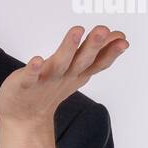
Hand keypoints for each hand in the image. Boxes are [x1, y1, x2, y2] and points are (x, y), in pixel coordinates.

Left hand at [0, 24, 127, 126]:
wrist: (24, 117)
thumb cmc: (49, 90)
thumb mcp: (77, 71)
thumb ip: (95, 54)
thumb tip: (118, 36)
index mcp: (76, 73)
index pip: (97, 62)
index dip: (110, 51)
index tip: (122, 39)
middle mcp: (64, 76)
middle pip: (81, 60)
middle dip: (93, 45)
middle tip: (103, 30)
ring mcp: (44, 80)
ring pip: (59, 64)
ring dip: (68, 48)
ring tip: (77, 30)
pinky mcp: (25, 84)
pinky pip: (30, 77)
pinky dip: (33, 69)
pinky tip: (36, 59)